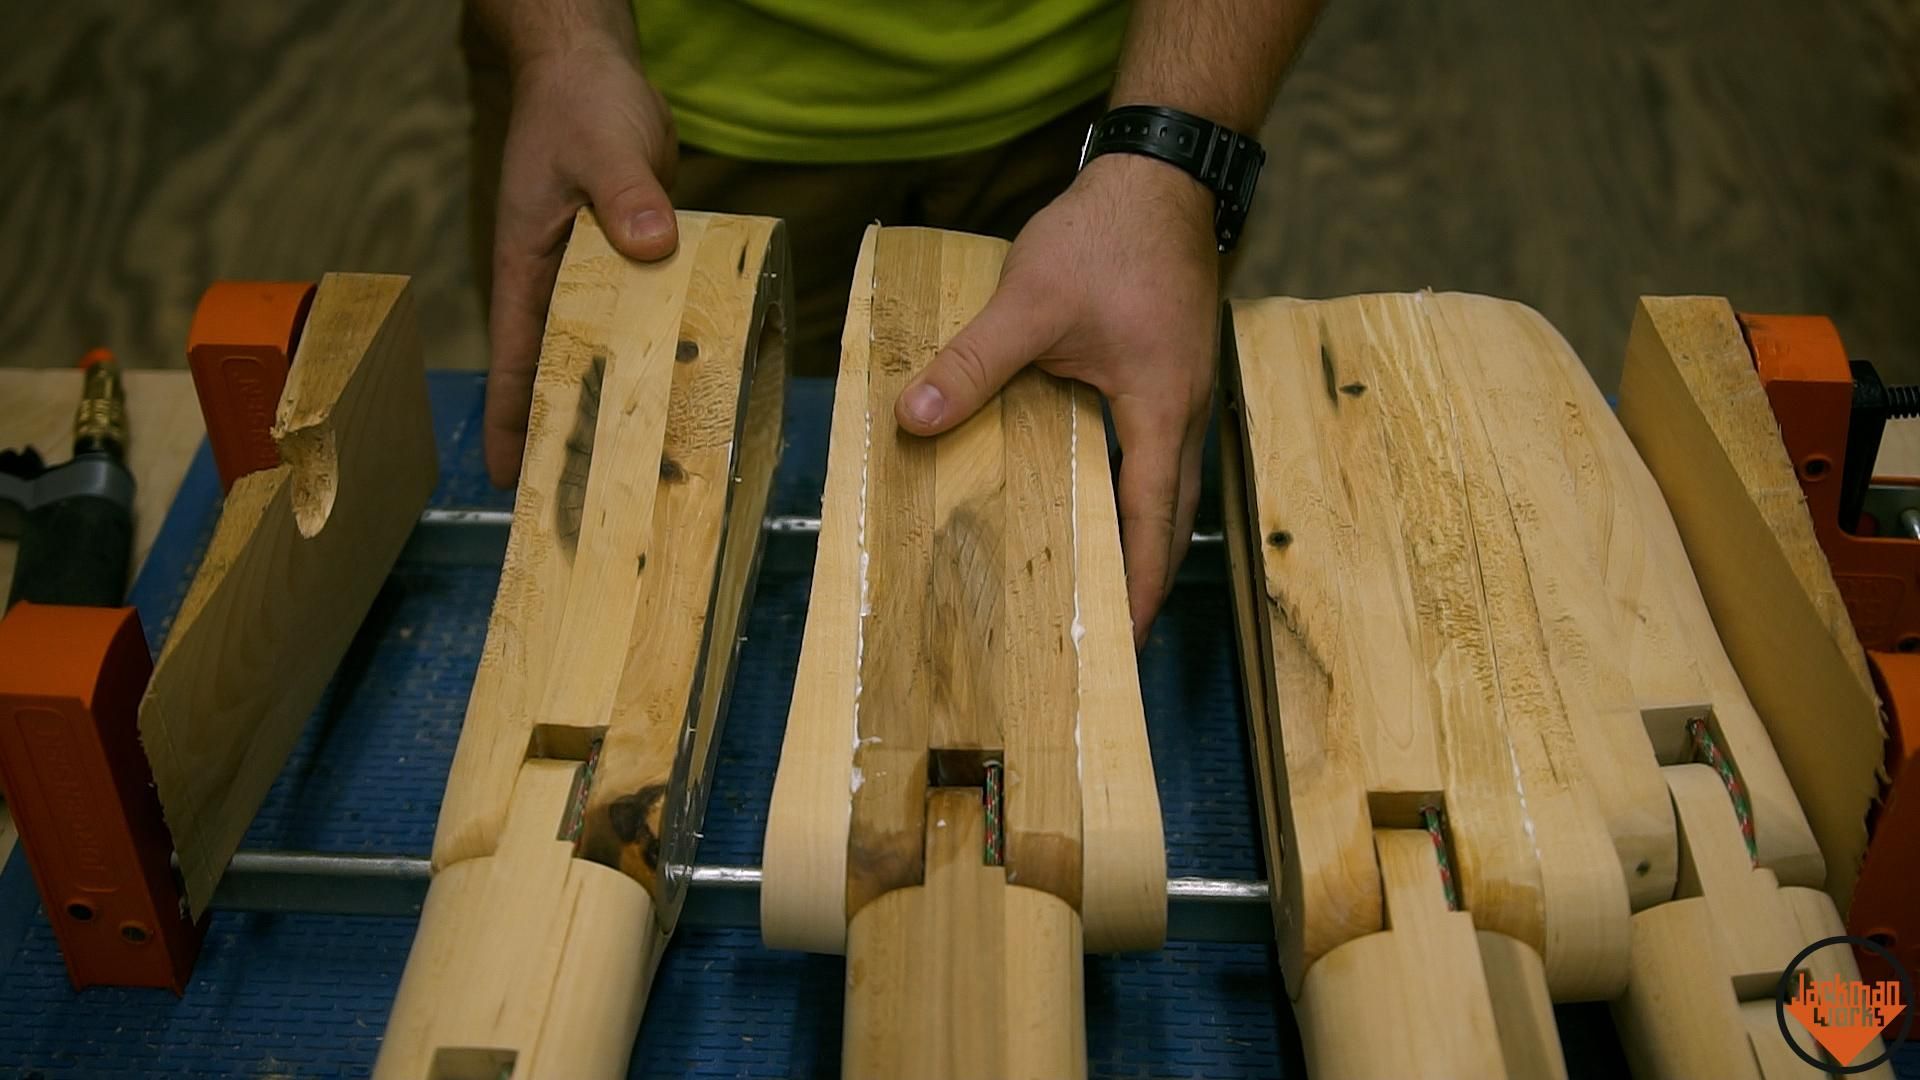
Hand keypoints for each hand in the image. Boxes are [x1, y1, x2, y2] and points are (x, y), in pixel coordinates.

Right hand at [483, 44, 679, 486]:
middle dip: (567, 437)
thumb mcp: (603, 149)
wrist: (594, 73)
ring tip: (645, 475)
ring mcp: (595, 279)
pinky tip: (689, 396)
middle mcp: (557, 284)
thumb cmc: (581, 107)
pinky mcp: (632, 267)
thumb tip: (651, 245)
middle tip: (584, 508)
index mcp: (529, 268)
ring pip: (606, 355)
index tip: (509, 483)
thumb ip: (627, 197)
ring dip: (620, 406)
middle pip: (560, 375)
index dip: (513, 424)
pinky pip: (644, 324)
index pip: (517, 359)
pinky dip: (659, 359)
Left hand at [894, 154, 1218, 646]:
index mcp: (1162, 409)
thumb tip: (914, 416)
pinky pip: (1155, 449)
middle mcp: (1186, 410)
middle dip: (1145, 577)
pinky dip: (1131, 488)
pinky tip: (1091, 492)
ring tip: (1101, 581)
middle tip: (1113, 635)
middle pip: (1171, 515)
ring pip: (1167, 483)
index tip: (1126, 641)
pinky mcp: (1168, 371)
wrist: (1160, 176)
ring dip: (1140, 534)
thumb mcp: (1031, 303)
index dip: (1140, 584)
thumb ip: (974, 362)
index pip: (1153, 520)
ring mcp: (1183, 391)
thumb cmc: (1108, 237)